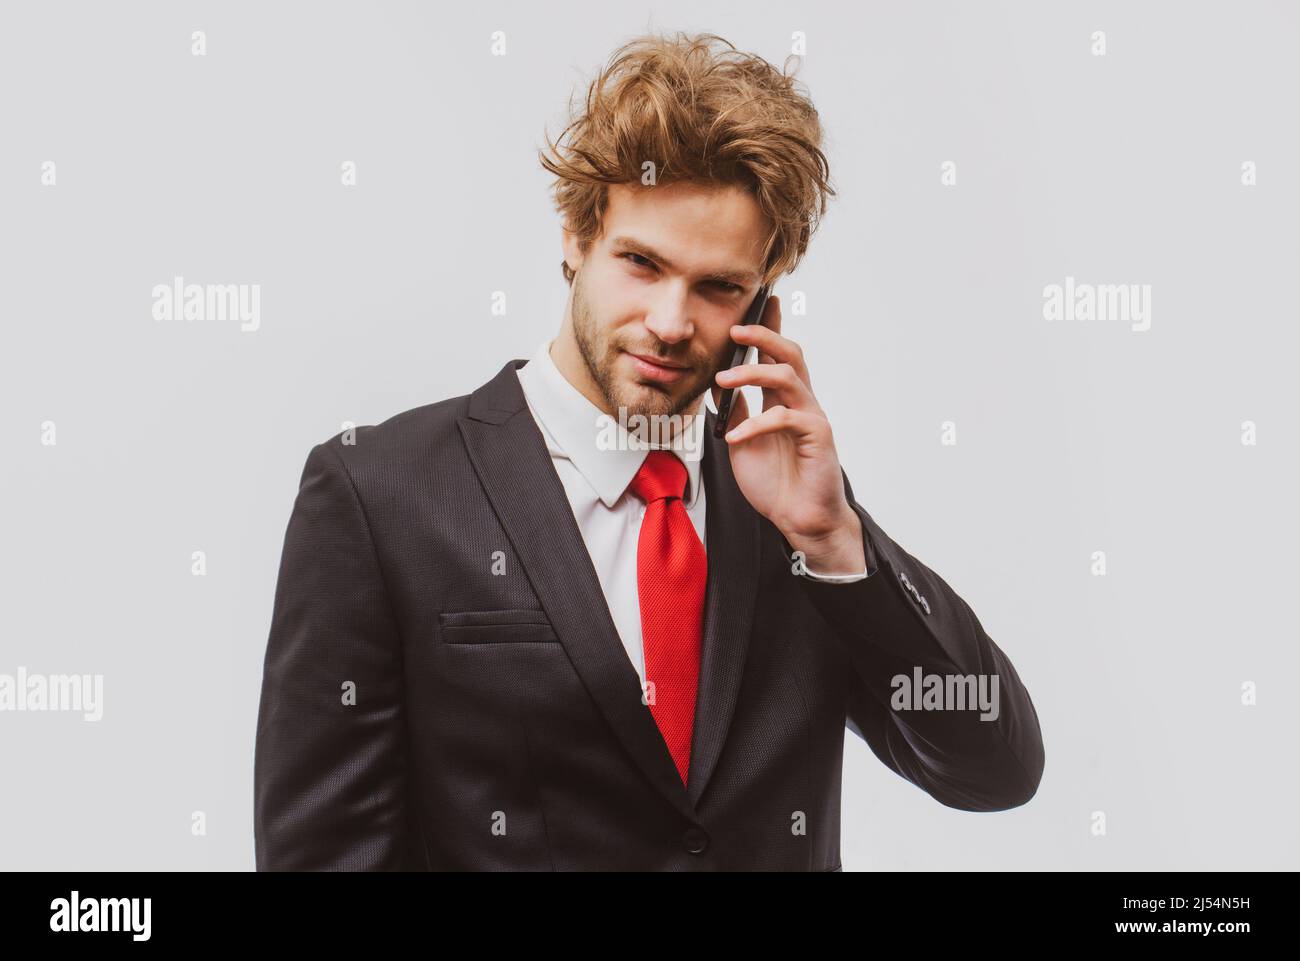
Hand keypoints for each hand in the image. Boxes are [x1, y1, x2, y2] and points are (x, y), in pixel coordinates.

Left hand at [712, 294, 864, 573]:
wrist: (800, 520)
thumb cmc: (775, 484)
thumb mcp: (742, 442)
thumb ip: (735, 413)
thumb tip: (717, 386)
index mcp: (782, 401)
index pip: (777, 355)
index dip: (769, 327)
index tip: (760, 301)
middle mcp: (800, 402)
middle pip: (789, 354)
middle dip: (763, 335)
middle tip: (735, 330)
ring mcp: (811, 417)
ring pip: (787, 377)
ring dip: (753, 373)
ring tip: (722, 380)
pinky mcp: (818, 437)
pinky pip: (786, 418)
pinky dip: (756, 423)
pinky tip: (733, 436)